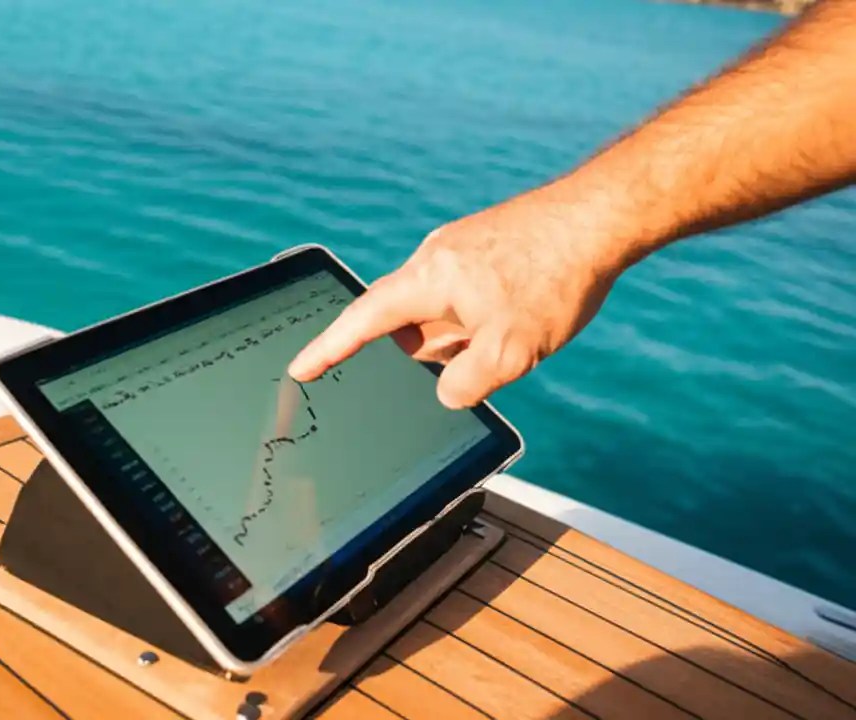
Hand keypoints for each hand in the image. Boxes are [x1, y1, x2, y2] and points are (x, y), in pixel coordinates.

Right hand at [288, 185, 625, 407]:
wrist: (605, 215)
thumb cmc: (556, 276)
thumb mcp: (510, 350)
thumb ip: (466, 383)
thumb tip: (447, 394)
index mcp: (427, 279)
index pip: (363, 321)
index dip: (329, 348)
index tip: (301, 368)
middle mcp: (435, 258)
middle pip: (411, 324)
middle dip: (440, 350)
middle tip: (490, 351)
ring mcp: (461, 250)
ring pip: (446, 312)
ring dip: (471, 334)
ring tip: (523, 324)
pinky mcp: (487, 247)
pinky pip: (470, 295)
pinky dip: (489, 316)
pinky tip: (531, 311)